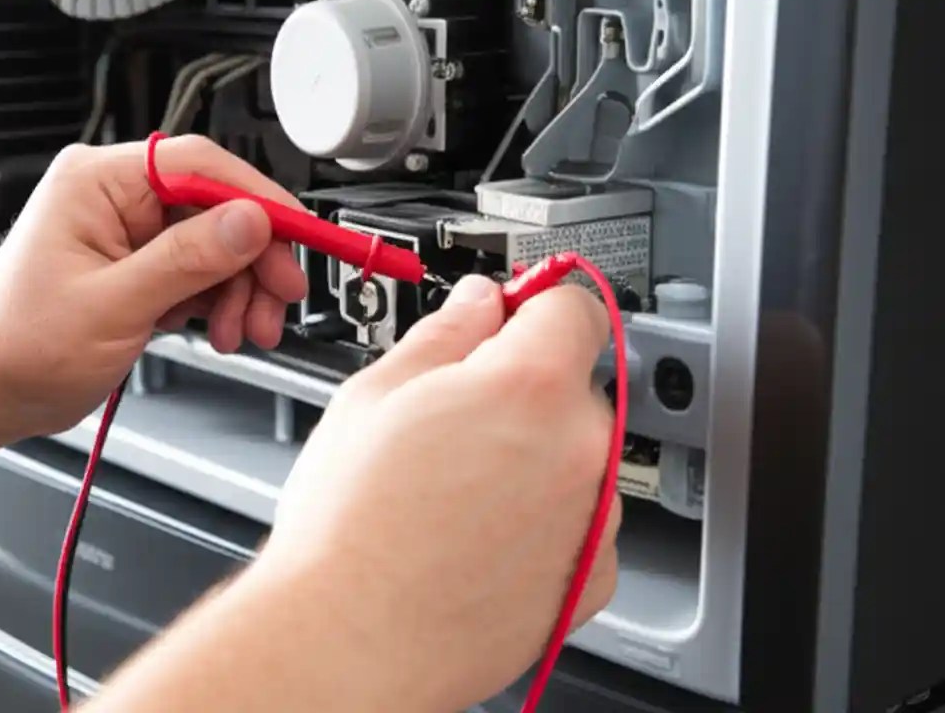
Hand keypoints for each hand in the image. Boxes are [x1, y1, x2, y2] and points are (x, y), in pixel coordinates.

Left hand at [0, 136, 307, 434]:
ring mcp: (128, 233)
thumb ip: (187, 259)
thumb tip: (249, 220)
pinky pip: (199, 271)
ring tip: (243, 330)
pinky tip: (219, 330)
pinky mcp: (138, 266)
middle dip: (253, 259)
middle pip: (216, 209)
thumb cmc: (19, 347)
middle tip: (278, 297)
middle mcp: (114, 197)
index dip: (257, 198)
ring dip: (240, 289)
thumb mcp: (114, 304)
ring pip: (215, 245)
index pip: (198, 165)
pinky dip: (218, 302)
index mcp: (96, 182)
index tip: (295, 233)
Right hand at [260, 275, 620, 710]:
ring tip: (456, 492)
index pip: (569, 307)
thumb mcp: (374, 396)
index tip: (508, 318)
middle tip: (452, 421)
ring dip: (536, 458)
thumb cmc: (351, 528)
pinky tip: (479, 536)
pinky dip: (546, 522)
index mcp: (530, 386)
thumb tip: (476, 303)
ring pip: (578, 457)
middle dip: (521, 389)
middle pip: (570, 385)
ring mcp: (593, 519)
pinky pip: (582, 524)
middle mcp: (581, 449)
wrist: (351, 639)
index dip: (531, 305)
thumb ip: (443, 334)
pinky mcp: (591, 578)